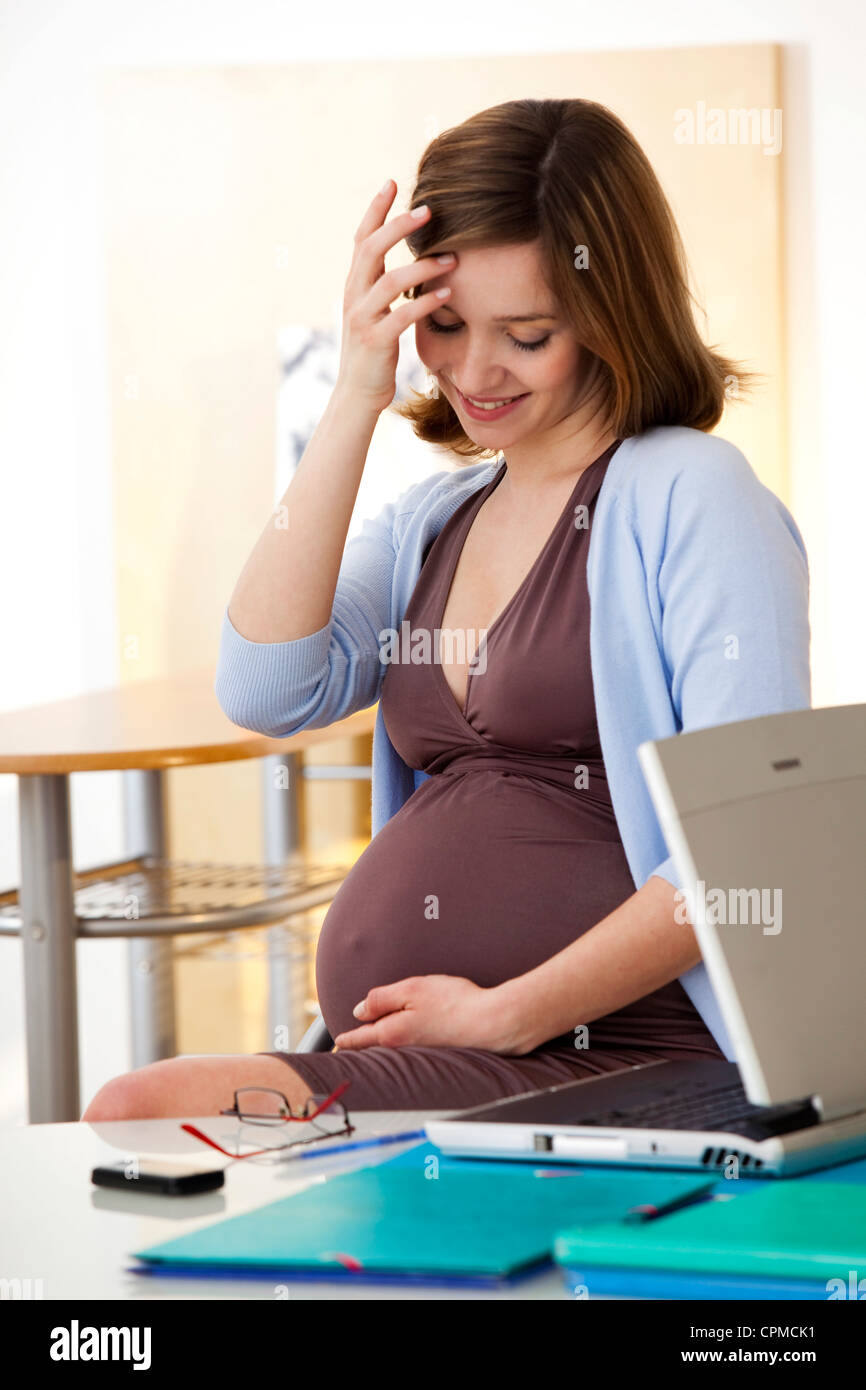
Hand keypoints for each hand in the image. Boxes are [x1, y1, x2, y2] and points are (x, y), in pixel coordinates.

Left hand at [332, 975, 529, 1053]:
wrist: (493, 1023)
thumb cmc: (455, 1003)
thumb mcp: (412, 989)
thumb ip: (382, 999)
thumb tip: (359, 1010)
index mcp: (393, 1033)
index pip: (361, 1039)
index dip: (346, 1040)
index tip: (336, 1044)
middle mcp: (404, 1048)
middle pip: (376, 1049)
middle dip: (361, 1047)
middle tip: (346, 1049)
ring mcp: (422, 1053)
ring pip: (394, 1050)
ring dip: (381, 1047)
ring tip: (371, 1045)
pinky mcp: (439, 1053)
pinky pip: (411, 1049)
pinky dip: (402, 1046)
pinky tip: (408, 1039)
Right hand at [335, 180, 456, 413]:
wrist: (357, 394)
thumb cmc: (374, 352)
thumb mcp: (375, 312)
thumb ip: (385, 286)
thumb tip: (413, 260)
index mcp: (355, 285)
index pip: (361, 238)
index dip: (375, 209)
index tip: (392, 182)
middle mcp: (353, 296)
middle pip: (371, 249)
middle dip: (399, 226)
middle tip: (428, 209)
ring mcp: (361, 318)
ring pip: (389, 281)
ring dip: (423, 267)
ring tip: (452, 258)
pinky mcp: (375, 341)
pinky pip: (401, 316)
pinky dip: (425, 302)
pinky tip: (448, 295)